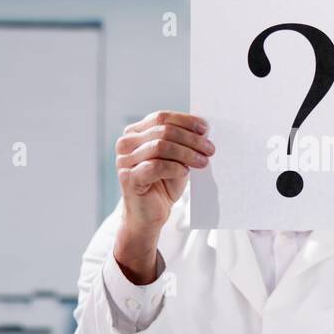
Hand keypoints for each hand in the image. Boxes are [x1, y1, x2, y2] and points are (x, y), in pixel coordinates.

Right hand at [114, 110, 213, 282]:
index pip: (161, 117)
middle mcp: (125, 144)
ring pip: (161, 146)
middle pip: (163, 131)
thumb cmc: (163, 184)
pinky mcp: (129, 178)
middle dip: (191, 139)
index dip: (186, 121)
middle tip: (210, 149)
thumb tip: (203, 129)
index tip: (205, 129)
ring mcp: (124, 161)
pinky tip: (185, 172)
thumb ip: (183, 141)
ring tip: (203, 162)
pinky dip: (175, 167)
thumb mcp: (175, 158)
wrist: (149, 215)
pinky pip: (156, 166)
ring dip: (187, 153)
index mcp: (134, 133)